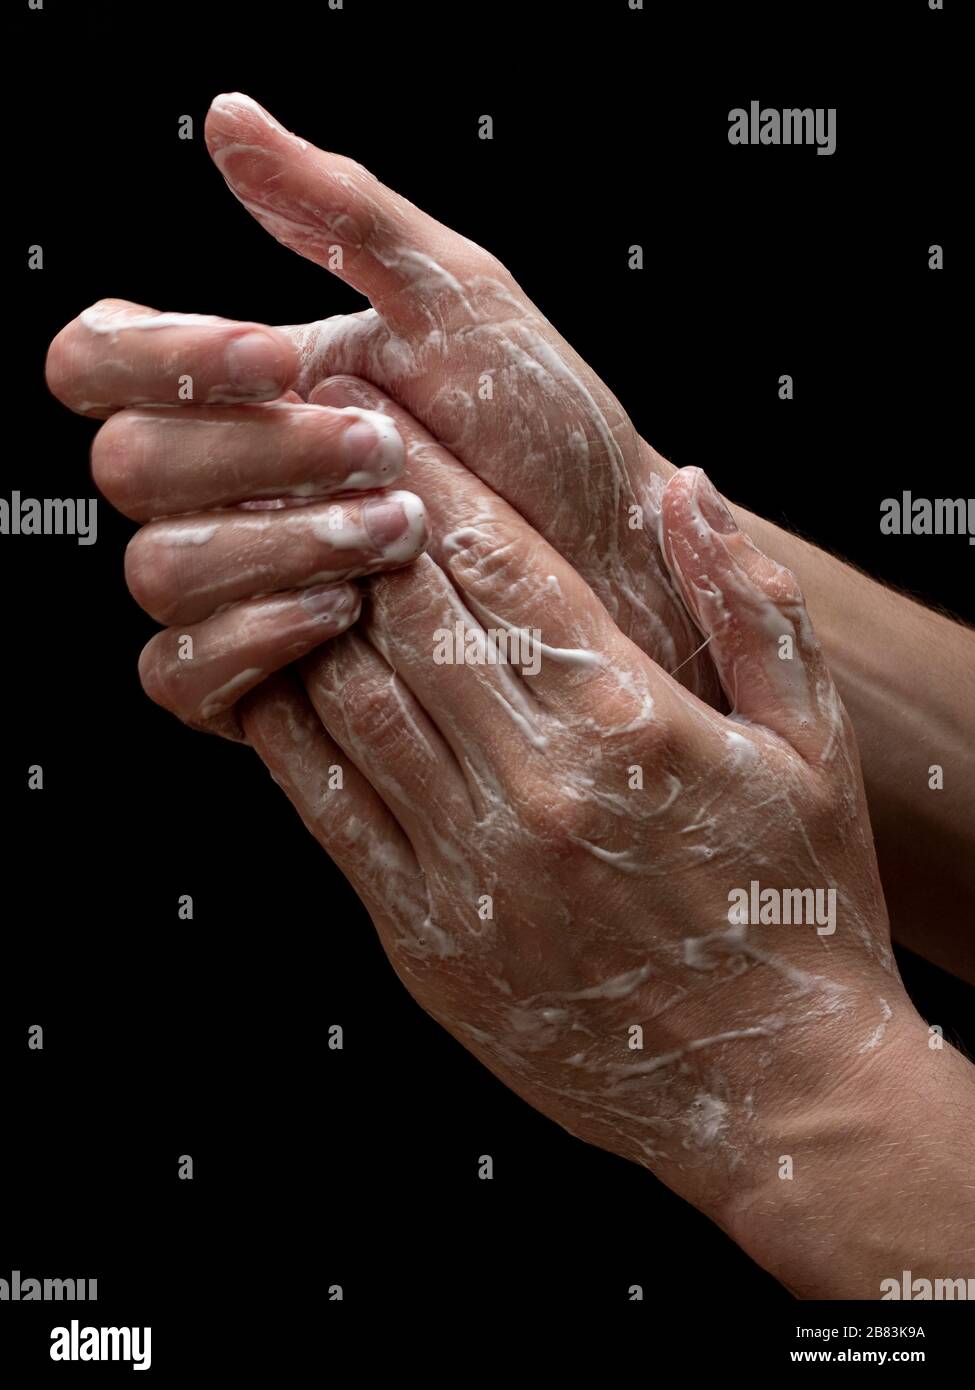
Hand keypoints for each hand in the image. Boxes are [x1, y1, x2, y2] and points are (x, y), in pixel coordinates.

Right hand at [45, 91, 717, 725]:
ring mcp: (234, 581)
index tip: (279, 360)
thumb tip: (228, 117)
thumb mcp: (456, 299)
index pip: (102, 361)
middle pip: (129, 468)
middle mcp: (220, 484)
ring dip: (276, 547)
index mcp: (241, 390)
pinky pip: (179, 670)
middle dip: (258, 457)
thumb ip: (340, 213)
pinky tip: (342, 617)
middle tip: (385, 452)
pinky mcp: (257, 673)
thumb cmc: (541, 426)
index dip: (164, 359)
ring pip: (157, 570)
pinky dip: (251, 638)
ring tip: (399, 534)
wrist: (607, 555)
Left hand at [238, 456, 933, 1278]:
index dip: (431, 481)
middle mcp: (536, 789)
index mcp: (633, 728)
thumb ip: (752, 605)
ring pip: (348, 700)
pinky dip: (288, 729)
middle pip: (408, 618)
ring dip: (306, 611)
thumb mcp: (814, 745)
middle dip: (351, 522)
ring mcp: (470, 868)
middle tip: (308, 455)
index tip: (385, 420)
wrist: (777, 1091)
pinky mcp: (424, 935)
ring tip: (278, 545)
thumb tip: (688, 484)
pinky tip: (273, 673)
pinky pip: (327, 809)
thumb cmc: (803, 907)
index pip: (502, 566)